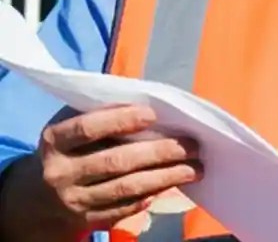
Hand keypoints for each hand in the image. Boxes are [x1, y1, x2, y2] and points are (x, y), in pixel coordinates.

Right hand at [0, 104, 201, 241]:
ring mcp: (73, 199)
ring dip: (166, 177)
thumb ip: (103, 113)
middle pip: (116, 161)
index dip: (120, 120)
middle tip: (193, 145)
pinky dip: (150, 196)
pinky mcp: (87, 219)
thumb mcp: (73, 124)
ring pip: (126, 188)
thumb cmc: (71, 146)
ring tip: (195, 168)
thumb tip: (153, 103)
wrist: (38, 194)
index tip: (153, 115)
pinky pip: (124, 208)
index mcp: (55, 139)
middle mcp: (60, 172)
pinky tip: (172, 185)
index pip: (87, 129)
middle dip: (160, 152)